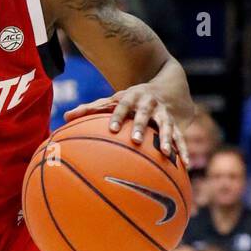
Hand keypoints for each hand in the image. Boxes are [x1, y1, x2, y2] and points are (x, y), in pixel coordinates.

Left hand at [63, 82, 188, 164]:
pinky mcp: (175, 124)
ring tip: (165, 153)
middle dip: (141, 127)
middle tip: (136, 141)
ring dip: (166, 139)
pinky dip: (183, 150)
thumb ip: (90, 109)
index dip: (117, 116)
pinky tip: (185, 165)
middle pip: (145, 115)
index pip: (122, 106)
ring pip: (166, 126)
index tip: (112, 129)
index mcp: (131, 98)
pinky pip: (180, 137)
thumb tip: (64, 117)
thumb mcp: (112, 100)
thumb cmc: (130, 100)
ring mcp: (163, 114)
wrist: (165, 86)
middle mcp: (149, 104)